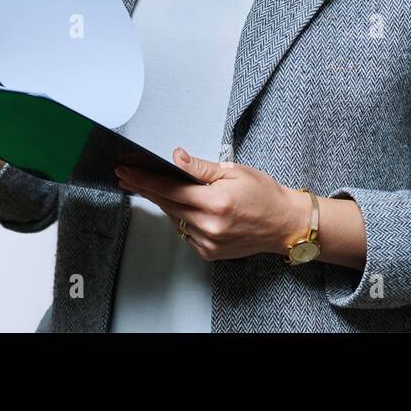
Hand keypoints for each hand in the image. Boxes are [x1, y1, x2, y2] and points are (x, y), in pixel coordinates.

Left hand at [113, 148, 308, 260]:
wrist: (285, 224)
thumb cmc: (264, 195)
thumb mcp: (234, 171)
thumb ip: (200, 168)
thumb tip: (176, 158)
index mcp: (215, 203)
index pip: (168, 188)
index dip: (143, 178)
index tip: (125, 170)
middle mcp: (209, 226)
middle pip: (166, 204)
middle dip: (145, 188)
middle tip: (127, 175)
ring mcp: (208, 243)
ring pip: (175, 218)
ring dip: (163, 202)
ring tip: (152, 186)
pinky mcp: (209, 253)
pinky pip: (185, 232)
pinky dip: (181, 217)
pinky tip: (183, 206)